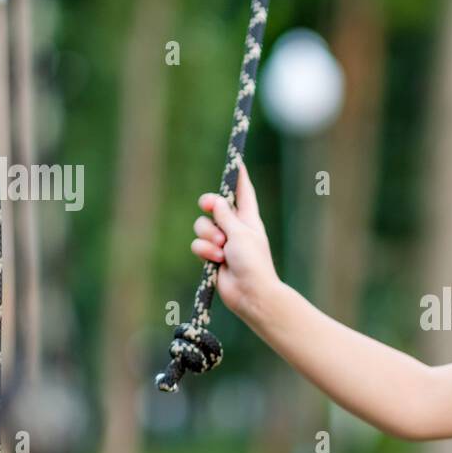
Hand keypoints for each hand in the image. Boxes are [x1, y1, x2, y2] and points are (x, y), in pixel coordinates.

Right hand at [191, 160, 281, 322]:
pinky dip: (205, 251)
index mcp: (248, 218)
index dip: (238, 176)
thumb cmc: (253, 262)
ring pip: (201, 226)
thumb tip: (216, 200)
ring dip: (208, 236)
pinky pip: (198, 245)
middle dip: (208, 206)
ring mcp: (222, 243)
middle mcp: (235, 228)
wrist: (250, 293)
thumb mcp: (240, 233)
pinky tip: (216, 261)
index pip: (243, 191)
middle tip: (208, 205)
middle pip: (214, 206)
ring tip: (222, 249)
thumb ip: (225, 215)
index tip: (236, 159)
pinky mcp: (212, 257)